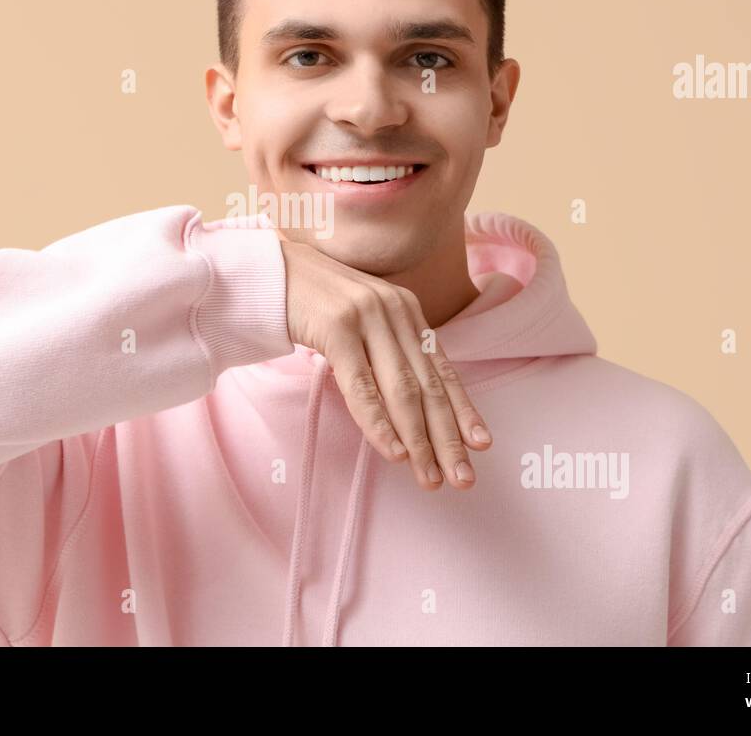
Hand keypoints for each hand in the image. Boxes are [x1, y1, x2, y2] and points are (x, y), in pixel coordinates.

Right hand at [279, 237, 491, 490]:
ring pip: (402, 391)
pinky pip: (362, 387)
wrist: (268, 271)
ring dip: (419, 440)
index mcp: (407, 311)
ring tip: (431, 477)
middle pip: (428, 385)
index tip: (482, 445)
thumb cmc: (313, 304)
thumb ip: (386, 351)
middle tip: (464, 478)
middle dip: (448, 436)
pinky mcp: (337, 328)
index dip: (464, 409)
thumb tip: (409, 405)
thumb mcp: (361, 323)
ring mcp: (367, 318)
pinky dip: (380, 423)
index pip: (442, 369)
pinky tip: (395, 452)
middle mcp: (395, 311)